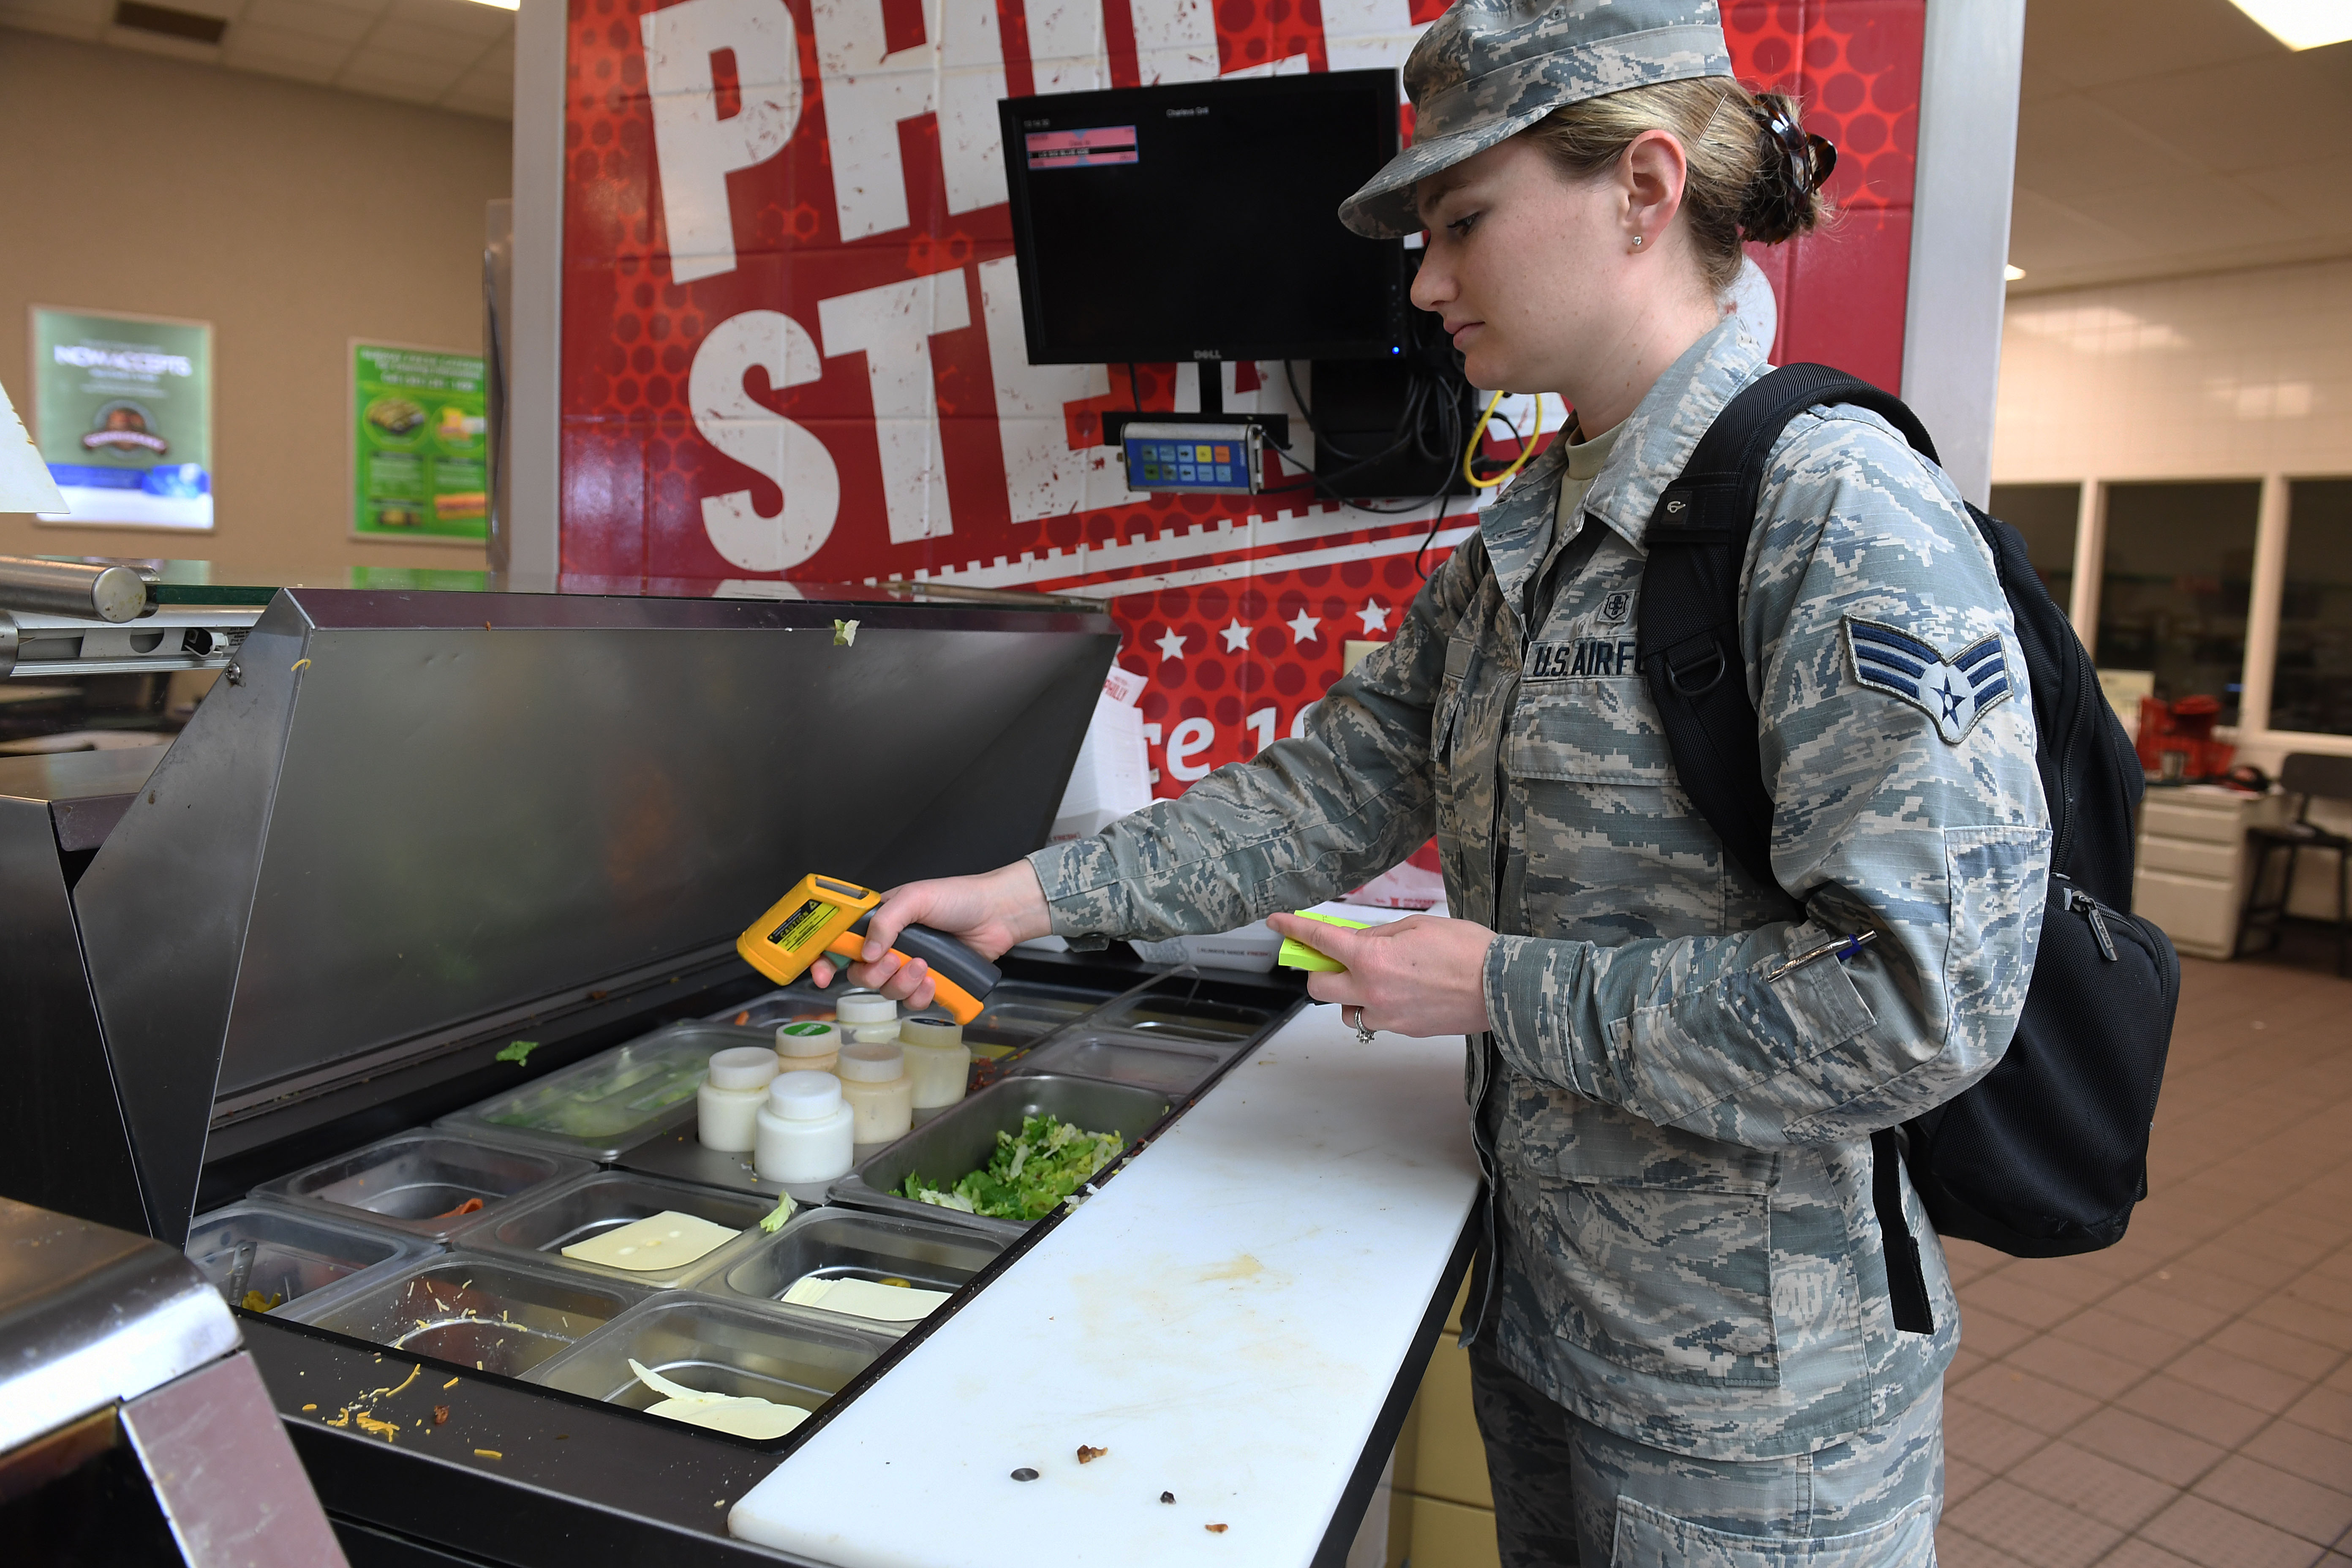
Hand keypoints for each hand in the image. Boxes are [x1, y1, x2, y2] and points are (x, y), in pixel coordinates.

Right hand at [808, 862, 1053, 1010]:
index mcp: (879, 921)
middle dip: (874, 974)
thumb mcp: (916, 897)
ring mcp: (909, 966)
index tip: (821, 974)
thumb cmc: (959, 898)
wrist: (997, 915)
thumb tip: (867, 950)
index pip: (841, 942)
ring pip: (887, 991)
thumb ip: (886, 920)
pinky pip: (913, 1002)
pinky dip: (922, 995)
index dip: (825, 960)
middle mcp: (890, 946)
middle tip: (895, 960)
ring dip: (903, 984)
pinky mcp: (930, 984)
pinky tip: (936, 981)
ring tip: (926, 966)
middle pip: (860, 974)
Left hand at [1263, 912, 1496, 1037]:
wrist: (1501, 987)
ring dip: (1349, 994)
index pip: (1321, 941)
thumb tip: (1357, 939)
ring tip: (1375, 978)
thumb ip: (1379, 934)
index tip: (1278, 923)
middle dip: (1320, 971)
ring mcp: (1387, 1016)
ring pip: (1346, 1010)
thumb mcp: (1417, 926)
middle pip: (1319, 988)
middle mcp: (1372, 991)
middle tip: (1336, 959)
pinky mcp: (1403, 1031)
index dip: (1294, 930)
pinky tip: (1401, 991)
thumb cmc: (1466, 949)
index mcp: (1372, 958)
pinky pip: (1375, 1020)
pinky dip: (1376, 1006)